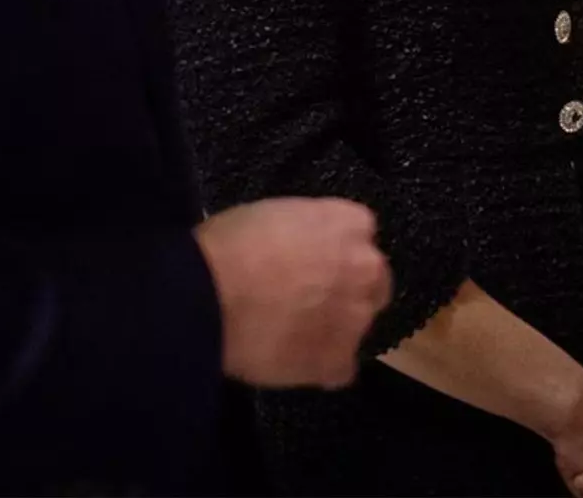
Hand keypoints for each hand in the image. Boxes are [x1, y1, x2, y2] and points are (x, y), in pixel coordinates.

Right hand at [193, 197, 390, 387]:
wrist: (210, 295)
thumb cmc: (234, 244)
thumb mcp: (279, 213)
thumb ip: (309, 233)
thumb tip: (305, 251)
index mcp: (351, 223)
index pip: (359, 234)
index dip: (335, 250)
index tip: (314, 260)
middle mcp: (366, 267)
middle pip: (372, 280)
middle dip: (349, 288)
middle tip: (311, 298)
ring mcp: (356, 317)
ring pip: (358, 325)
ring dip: (335, 328)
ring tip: (295, 334)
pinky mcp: (338, 361)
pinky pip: (339, 368)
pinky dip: (320, 367)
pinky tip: (292, 361)